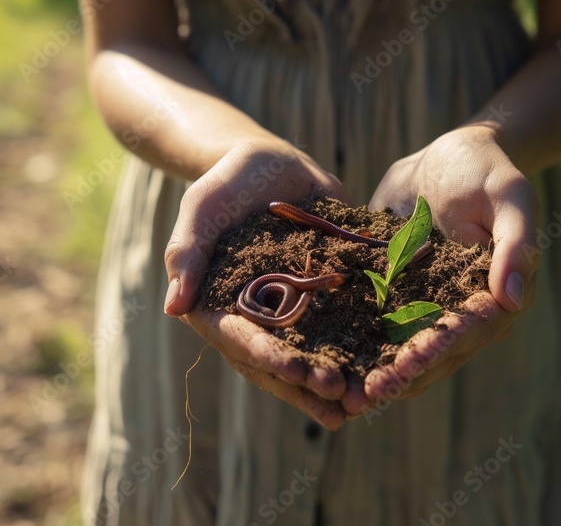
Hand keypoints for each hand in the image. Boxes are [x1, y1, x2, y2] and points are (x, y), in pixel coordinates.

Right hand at [163, 138, 352, 428]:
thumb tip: (173, 308)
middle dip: (307, 381)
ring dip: (335, 376)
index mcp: (220, 305)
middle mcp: (258, 315)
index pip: (242, 340)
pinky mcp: (324, 292)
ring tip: (364, 399)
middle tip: (339, 394)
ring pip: (313, 351)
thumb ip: (186, 253)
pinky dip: (361, 344)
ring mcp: (294, 306)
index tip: (296, 371)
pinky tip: (387, 361)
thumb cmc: (226, 183)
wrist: (272, 162)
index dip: (269, 358)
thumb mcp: (202, 209)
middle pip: (279, 360)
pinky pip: (342, 322)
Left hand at [346, 125, 539, 413]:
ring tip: (340, 393)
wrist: (450, 152)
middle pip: (429, 354)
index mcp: (493, 298)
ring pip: (398, 348)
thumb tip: (513, 300)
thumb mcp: (508, 196)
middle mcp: (459, 311)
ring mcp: (424, 304)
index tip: (405, 367)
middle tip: (361, 397)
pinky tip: (320, 355)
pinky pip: (372, 320)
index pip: (463, 335)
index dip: (434, 354)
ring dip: (372, 371)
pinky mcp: (394, 291)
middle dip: (396, 377)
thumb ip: (515, 245)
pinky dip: (351, 340)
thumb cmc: (488, 170)